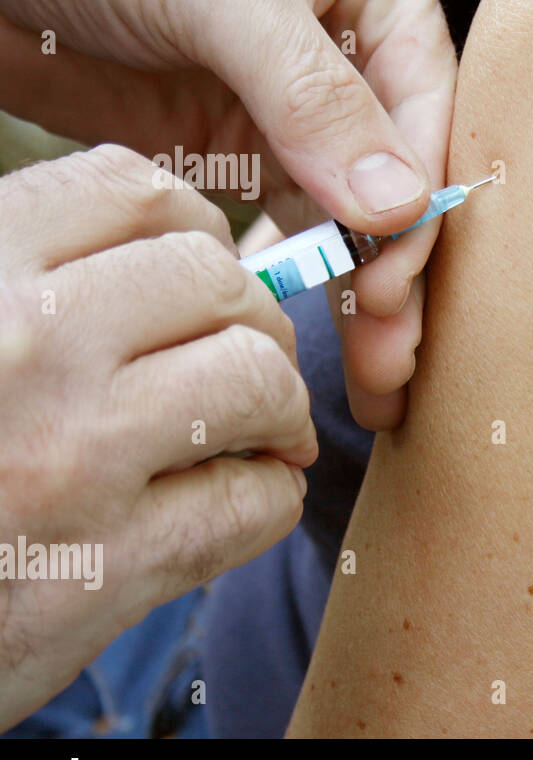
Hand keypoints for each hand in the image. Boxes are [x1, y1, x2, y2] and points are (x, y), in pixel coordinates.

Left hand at [0, 0, 457, 427]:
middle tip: (393, 364)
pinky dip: (313, 284)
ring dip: (368, 296)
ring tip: (377, 380)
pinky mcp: (248, 152)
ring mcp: (303, 110)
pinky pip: (298, 229)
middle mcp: (356, 52)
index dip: (416, 205)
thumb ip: (313, 95)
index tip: (390, 287)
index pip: (426, 112)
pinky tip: (324, 339)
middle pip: (403, 179)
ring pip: (358, 218)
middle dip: (402, 272)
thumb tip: (397, 208)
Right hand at [0, 145, 316, 729]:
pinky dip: (268, 499)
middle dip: (254, 319)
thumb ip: (43, 278)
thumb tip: (207, 241)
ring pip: (255, 378)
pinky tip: (229, 504)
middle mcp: (16, 350)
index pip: (130, 190)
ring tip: (256, 432)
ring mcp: (65, 460)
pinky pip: (256, 501)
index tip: (198, 273)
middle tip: (243, 360)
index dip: (192, 228)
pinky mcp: (107, 569)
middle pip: (214, 281)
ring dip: (279, 407)